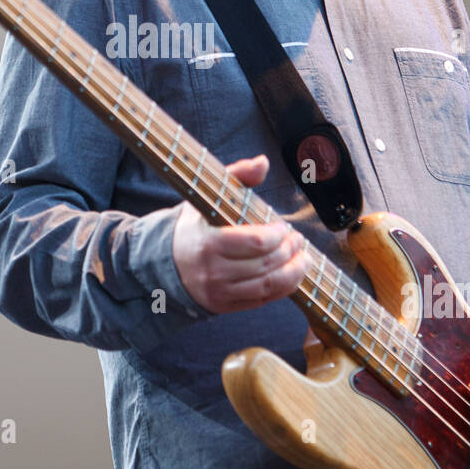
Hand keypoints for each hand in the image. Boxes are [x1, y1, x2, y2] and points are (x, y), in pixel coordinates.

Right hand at [172, 153, 308, 313]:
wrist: (166, 260)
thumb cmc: (196, 224)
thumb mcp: (208, 195)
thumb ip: (237, 175)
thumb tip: (263, 163)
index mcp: (208, 242)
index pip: (255, 242)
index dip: (277, 234)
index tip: (283, 226)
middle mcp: (213, 271)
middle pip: (265, 264)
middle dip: (289, 250)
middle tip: (298, 239)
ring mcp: (219, 292)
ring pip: (268, 286)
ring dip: (293, 271)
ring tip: (303, 258)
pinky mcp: (224, 305)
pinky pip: (262, 300)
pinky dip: (284, 288)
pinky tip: (292, 274)